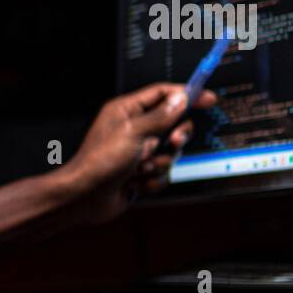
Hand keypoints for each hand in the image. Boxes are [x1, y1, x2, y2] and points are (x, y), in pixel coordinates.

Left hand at [58, 83, 216, 224]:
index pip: (162, 94)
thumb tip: (181, 98)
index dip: (186, 95)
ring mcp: (137, 152)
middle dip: (175, 138)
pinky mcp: (140, 173)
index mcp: (127, 111)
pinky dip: (151, 180)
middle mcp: (133, 129)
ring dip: (158, 164)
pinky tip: (134, 183)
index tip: (208, 99)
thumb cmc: (99, 162)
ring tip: (138, 169)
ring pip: (170, 153)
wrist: (85, 197)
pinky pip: (162, 173)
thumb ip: (161, 115)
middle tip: (170, 142)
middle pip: (173, 125)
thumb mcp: (134, 132)